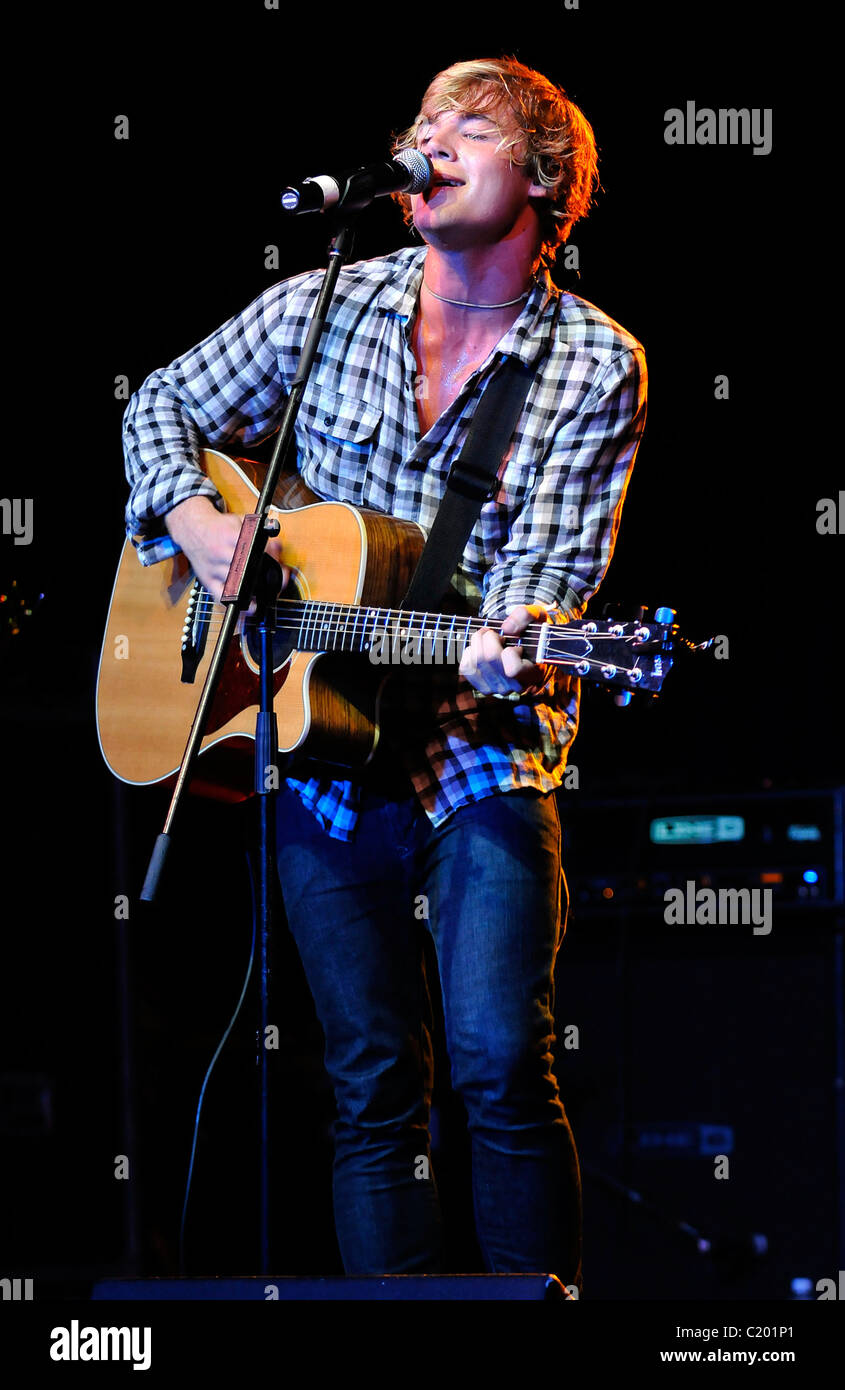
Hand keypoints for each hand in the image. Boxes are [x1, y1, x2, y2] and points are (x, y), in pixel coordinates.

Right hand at [165, 496, 288, 603]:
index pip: (255, 548)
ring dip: (256, 588)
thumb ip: (260, 531)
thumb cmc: (219, 527)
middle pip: (248, 567)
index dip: (270, 555)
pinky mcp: (208, 580)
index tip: (279, 562)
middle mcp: (220, 553)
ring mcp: (213, 568)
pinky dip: (236, 602)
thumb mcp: (240, 521)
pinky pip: (221, 596)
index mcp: (230, 535)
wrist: (192, 528)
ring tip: (270, 591)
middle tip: (281, 578)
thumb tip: (277, 544)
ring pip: (238, 582)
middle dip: (267, 573)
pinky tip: (249, 605)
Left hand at [459, 603, 548, 695]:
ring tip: (488, 639)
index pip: (513, 669)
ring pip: (476, 660)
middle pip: (489, 658)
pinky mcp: (482, 686)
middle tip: (496, 634)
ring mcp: (497, 688)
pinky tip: (481, 649)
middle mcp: (514, 685)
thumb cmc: (533, 634)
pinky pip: (466, 667)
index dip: (510, 651)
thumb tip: (506, 628)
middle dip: (489, 637)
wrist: (528, 650)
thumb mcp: (537, 616)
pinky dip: (470, 652)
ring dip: (478, 641)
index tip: (516, 644)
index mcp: (532, 674)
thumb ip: (526, 615)